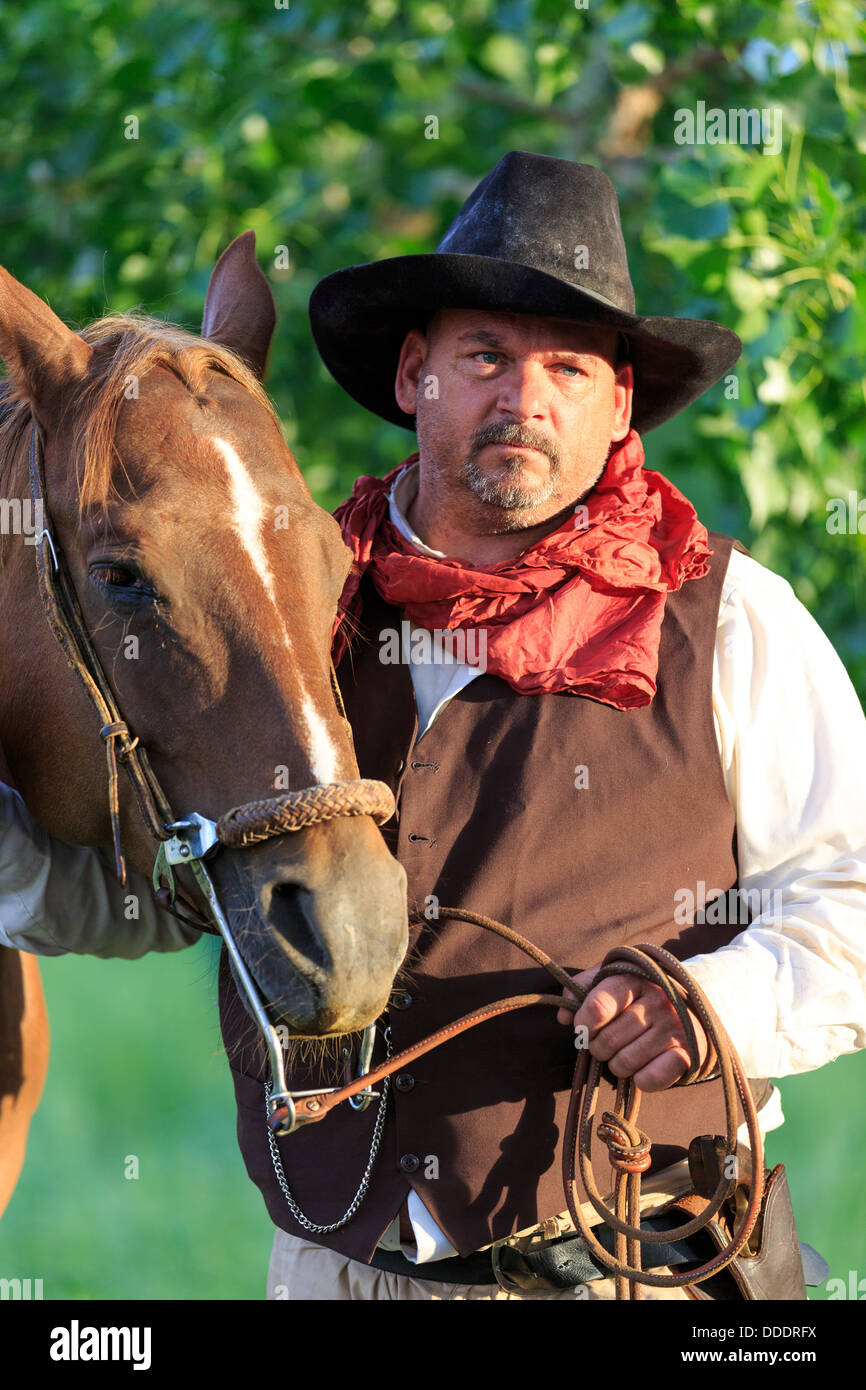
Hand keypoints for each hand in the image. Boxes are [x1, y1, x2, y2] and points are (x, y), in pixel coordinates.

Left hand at [556, 964, 708, 1091]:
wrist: (695, 1003)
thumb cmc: (642, 993)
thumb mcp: (614, 978)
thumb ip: (584, 989)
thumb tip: (563, 1015)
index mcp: (636, 980)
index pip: (597, 1007)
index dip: (583, 1023)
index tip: (584, 1027)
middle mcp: (658, 1002)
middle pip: (607, 1041)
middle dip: (598, 1048)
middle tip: (605, 1043)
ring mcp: (675, 1029)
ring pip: (624, 1063)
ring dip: (616, 1065)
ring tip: (624, 1053)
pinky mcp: (688, 1055)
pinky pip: (649, 1080)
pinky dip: (640, 1079)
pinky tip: (644, 1066)